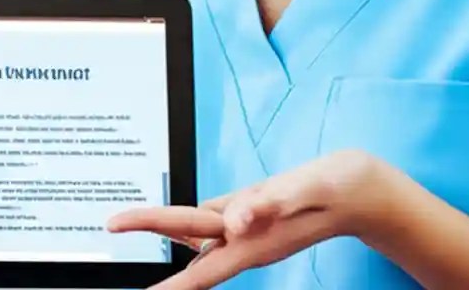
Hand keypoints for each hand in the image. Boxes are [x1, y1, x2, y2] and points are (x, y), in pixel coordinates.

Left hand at [108, 150, 396, 288]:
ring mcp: (248, 224)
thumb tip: (236, 222)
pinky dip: (190, 220)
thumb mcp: (304, 194)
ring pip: (197, 228)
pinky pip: (213, 218)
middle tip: (111, 224)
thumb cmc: (333, 190)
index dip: (175, 283)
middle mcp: (246, 236)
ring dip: (164, 226)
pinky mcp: (252, 210)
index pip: (203, 265)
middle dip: (150, 228)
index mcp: (254, 241)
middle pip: (188, 235)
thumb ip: (269, 207)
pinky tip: (174, 225)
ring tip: (127, 222)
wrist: (356, 188)